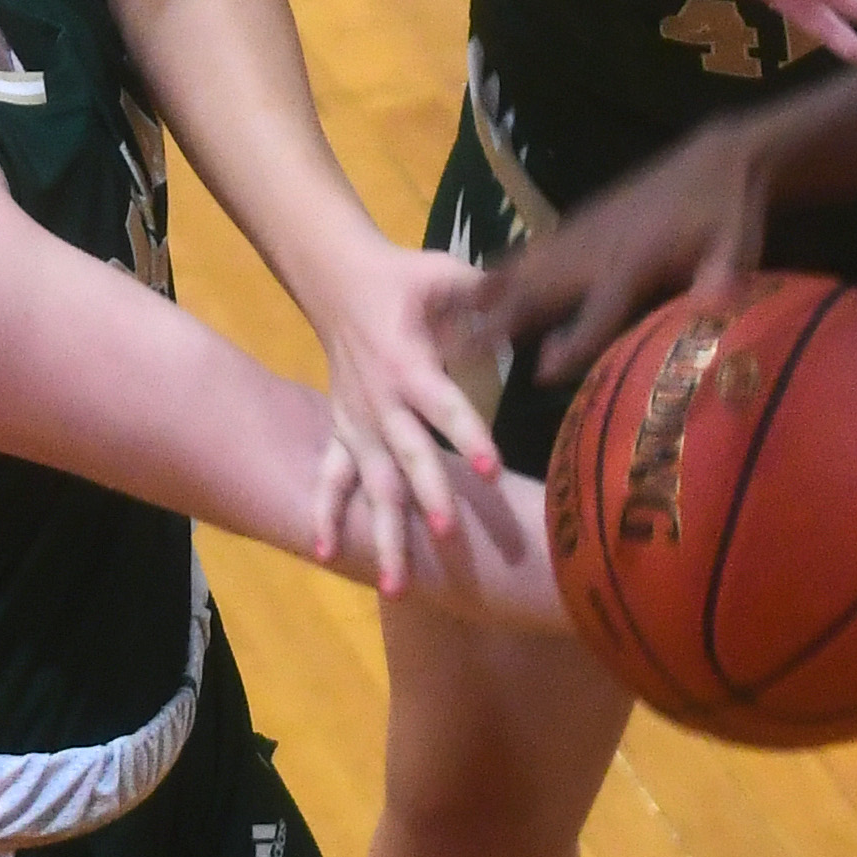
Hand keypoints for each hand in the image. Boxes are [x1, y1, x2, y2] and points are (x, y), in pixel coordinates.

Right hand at [306, 239, 501, 595]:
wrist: (337, 279)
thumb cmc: (403, 279)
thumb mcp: (445, 273)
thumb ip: (486, 290)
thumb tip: (532, 293)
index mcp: (407, 364)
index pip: (444, 406)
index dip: (469, 436)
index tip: (492, 470)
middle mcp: (380, 402)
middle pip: (408, 458)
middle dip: (430, 498)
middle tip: (450, 537)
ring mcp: (357, 423)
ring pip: (371, 486)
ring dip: (383, 533)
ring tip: (396, 583)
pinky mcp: (342, 431)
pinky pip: (331, 478)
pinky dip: (324, 514)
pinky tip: (325, 553)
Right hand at [453, 119, 774, 384]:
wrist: (718, 156)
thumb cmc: (731, 213)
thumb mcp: (738, 246)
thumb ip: (723, 275)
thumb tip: (717, 302)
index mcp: (637, 262)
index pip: (599, 311)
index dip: (573, 343)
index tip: (541, 372)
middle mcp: (600, 248)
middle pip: (544, 288)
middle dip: (503, 318)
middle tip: (459, 345)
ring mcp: (586, 231)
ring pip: (530, 266)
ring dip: (492, 293)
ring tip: (450, 318)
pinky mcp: (583, 220)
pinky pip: (536, 249)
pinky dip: (506, 267)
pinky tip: (482, 282)